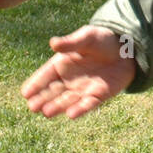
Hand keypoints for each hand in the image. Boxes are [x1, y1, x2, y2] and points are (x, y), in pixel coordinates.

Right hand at [21, 24, 136, 118]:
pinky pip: (88, 105)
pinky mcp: (99, 96)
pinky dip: (79, 110)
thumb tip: (53, 43)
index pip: (46, 75)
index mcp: (63, 63)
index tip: (25, 93)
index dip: (35, 83)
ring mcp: (83, 89)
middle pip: (53, 91)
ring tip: (45, 112)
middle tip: (32, 106)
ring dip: (57, 106)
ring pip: (67, 100)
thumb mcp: (87, 37)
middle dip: (42, 99)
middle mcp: (70, 79)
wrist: (127, 49)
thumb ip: (71, 42)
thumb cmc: (103, 40)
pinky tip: (70, 114)